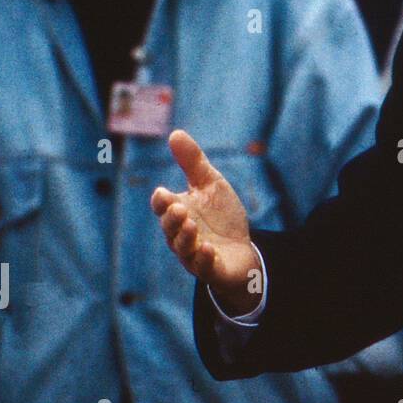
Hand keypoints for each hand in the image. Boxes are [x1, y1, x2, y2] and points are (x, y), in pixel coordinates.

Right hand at [150, 130, 260, 315]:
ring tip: (192, 225)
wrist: (241, 250)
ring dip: (185, 237)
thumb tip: (175, 133)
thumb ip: (193, 162)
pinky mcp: (210, 268)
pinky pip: (202, 266)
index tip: (162, 193)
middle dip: (173, 219)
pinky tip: (207, 249)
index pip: (162, 207)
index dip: (161, 201)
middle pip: (170, 227)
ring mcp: (193, 253)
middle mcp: (180, 234)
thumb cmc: (220, 216)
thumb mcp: (210, 184)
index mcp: (178, 212)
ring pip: (182, 248)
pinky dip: (203, 258)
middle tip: (179, 208)